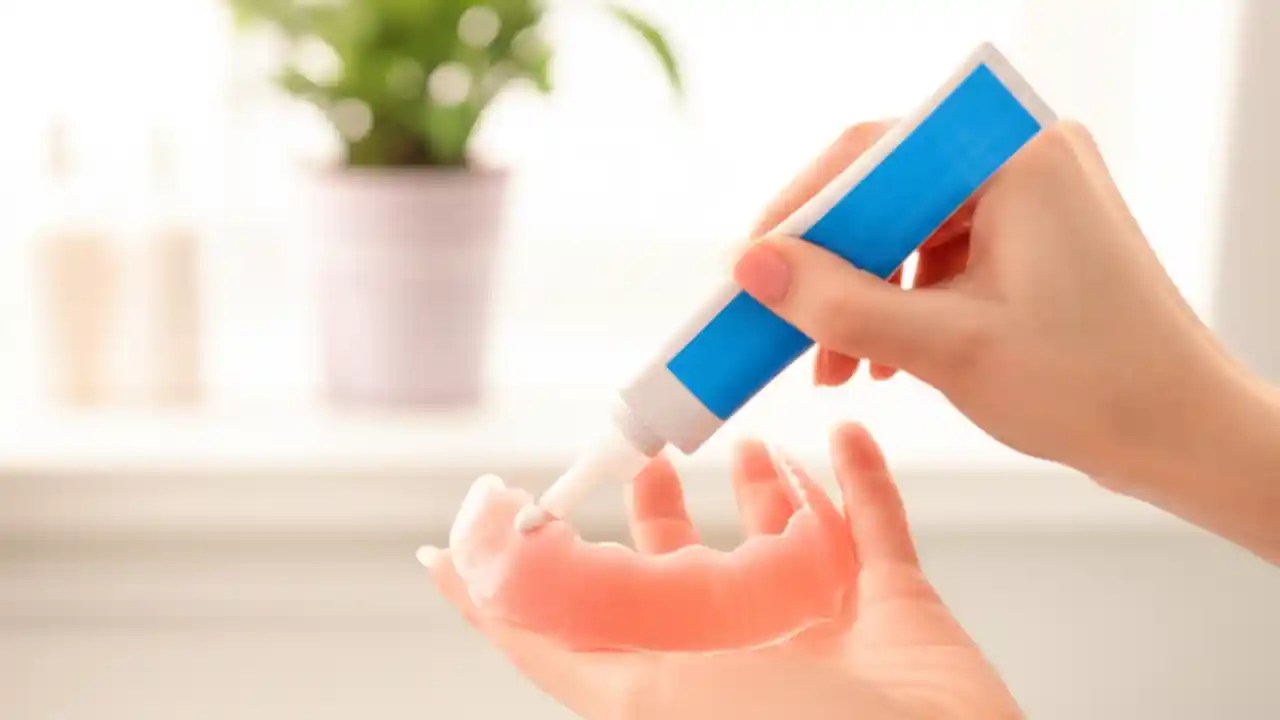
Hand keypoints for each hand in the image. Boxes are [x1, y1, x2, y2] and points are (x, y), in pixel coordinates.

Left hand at [425, 424, 1020, 718]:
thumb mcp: (646, 695)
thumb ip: (562, 640)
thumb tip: (475, 587)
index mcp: (676, 676)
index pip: (582, 615)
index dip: (538, 562)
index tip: (490, 507)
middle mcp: (741, 654)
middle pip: (687, 570)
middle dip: (661, 509)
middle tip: (646, 456)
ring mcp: (821, 632)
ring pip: (783, 541)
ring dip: (766, 488)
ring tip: (750, 445)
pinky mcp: (894, 612)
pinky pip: (878, 528)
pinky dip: (864, 479)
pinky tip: (847, 437)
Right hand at [737, 122, 1247, 491]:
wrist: (1182, 435)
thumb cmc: (1091, 387)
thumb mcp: (945, 347)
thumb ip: (839, 304)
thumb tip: (752, 267)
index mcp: (1017, 159)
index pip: (876, 151)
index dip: (804, 206)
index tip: (755, 262)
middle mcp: (1025, 160)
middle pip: (889, 191)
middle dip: (833, 266)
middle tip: (787, 323)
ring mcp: (1031, 196)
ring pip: (907, 228)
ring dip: (862, 293)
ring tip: (833, 363)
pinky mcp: (1032, 235)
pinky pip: (939, 252)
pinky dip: (900, 301)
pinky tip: (878, 356)